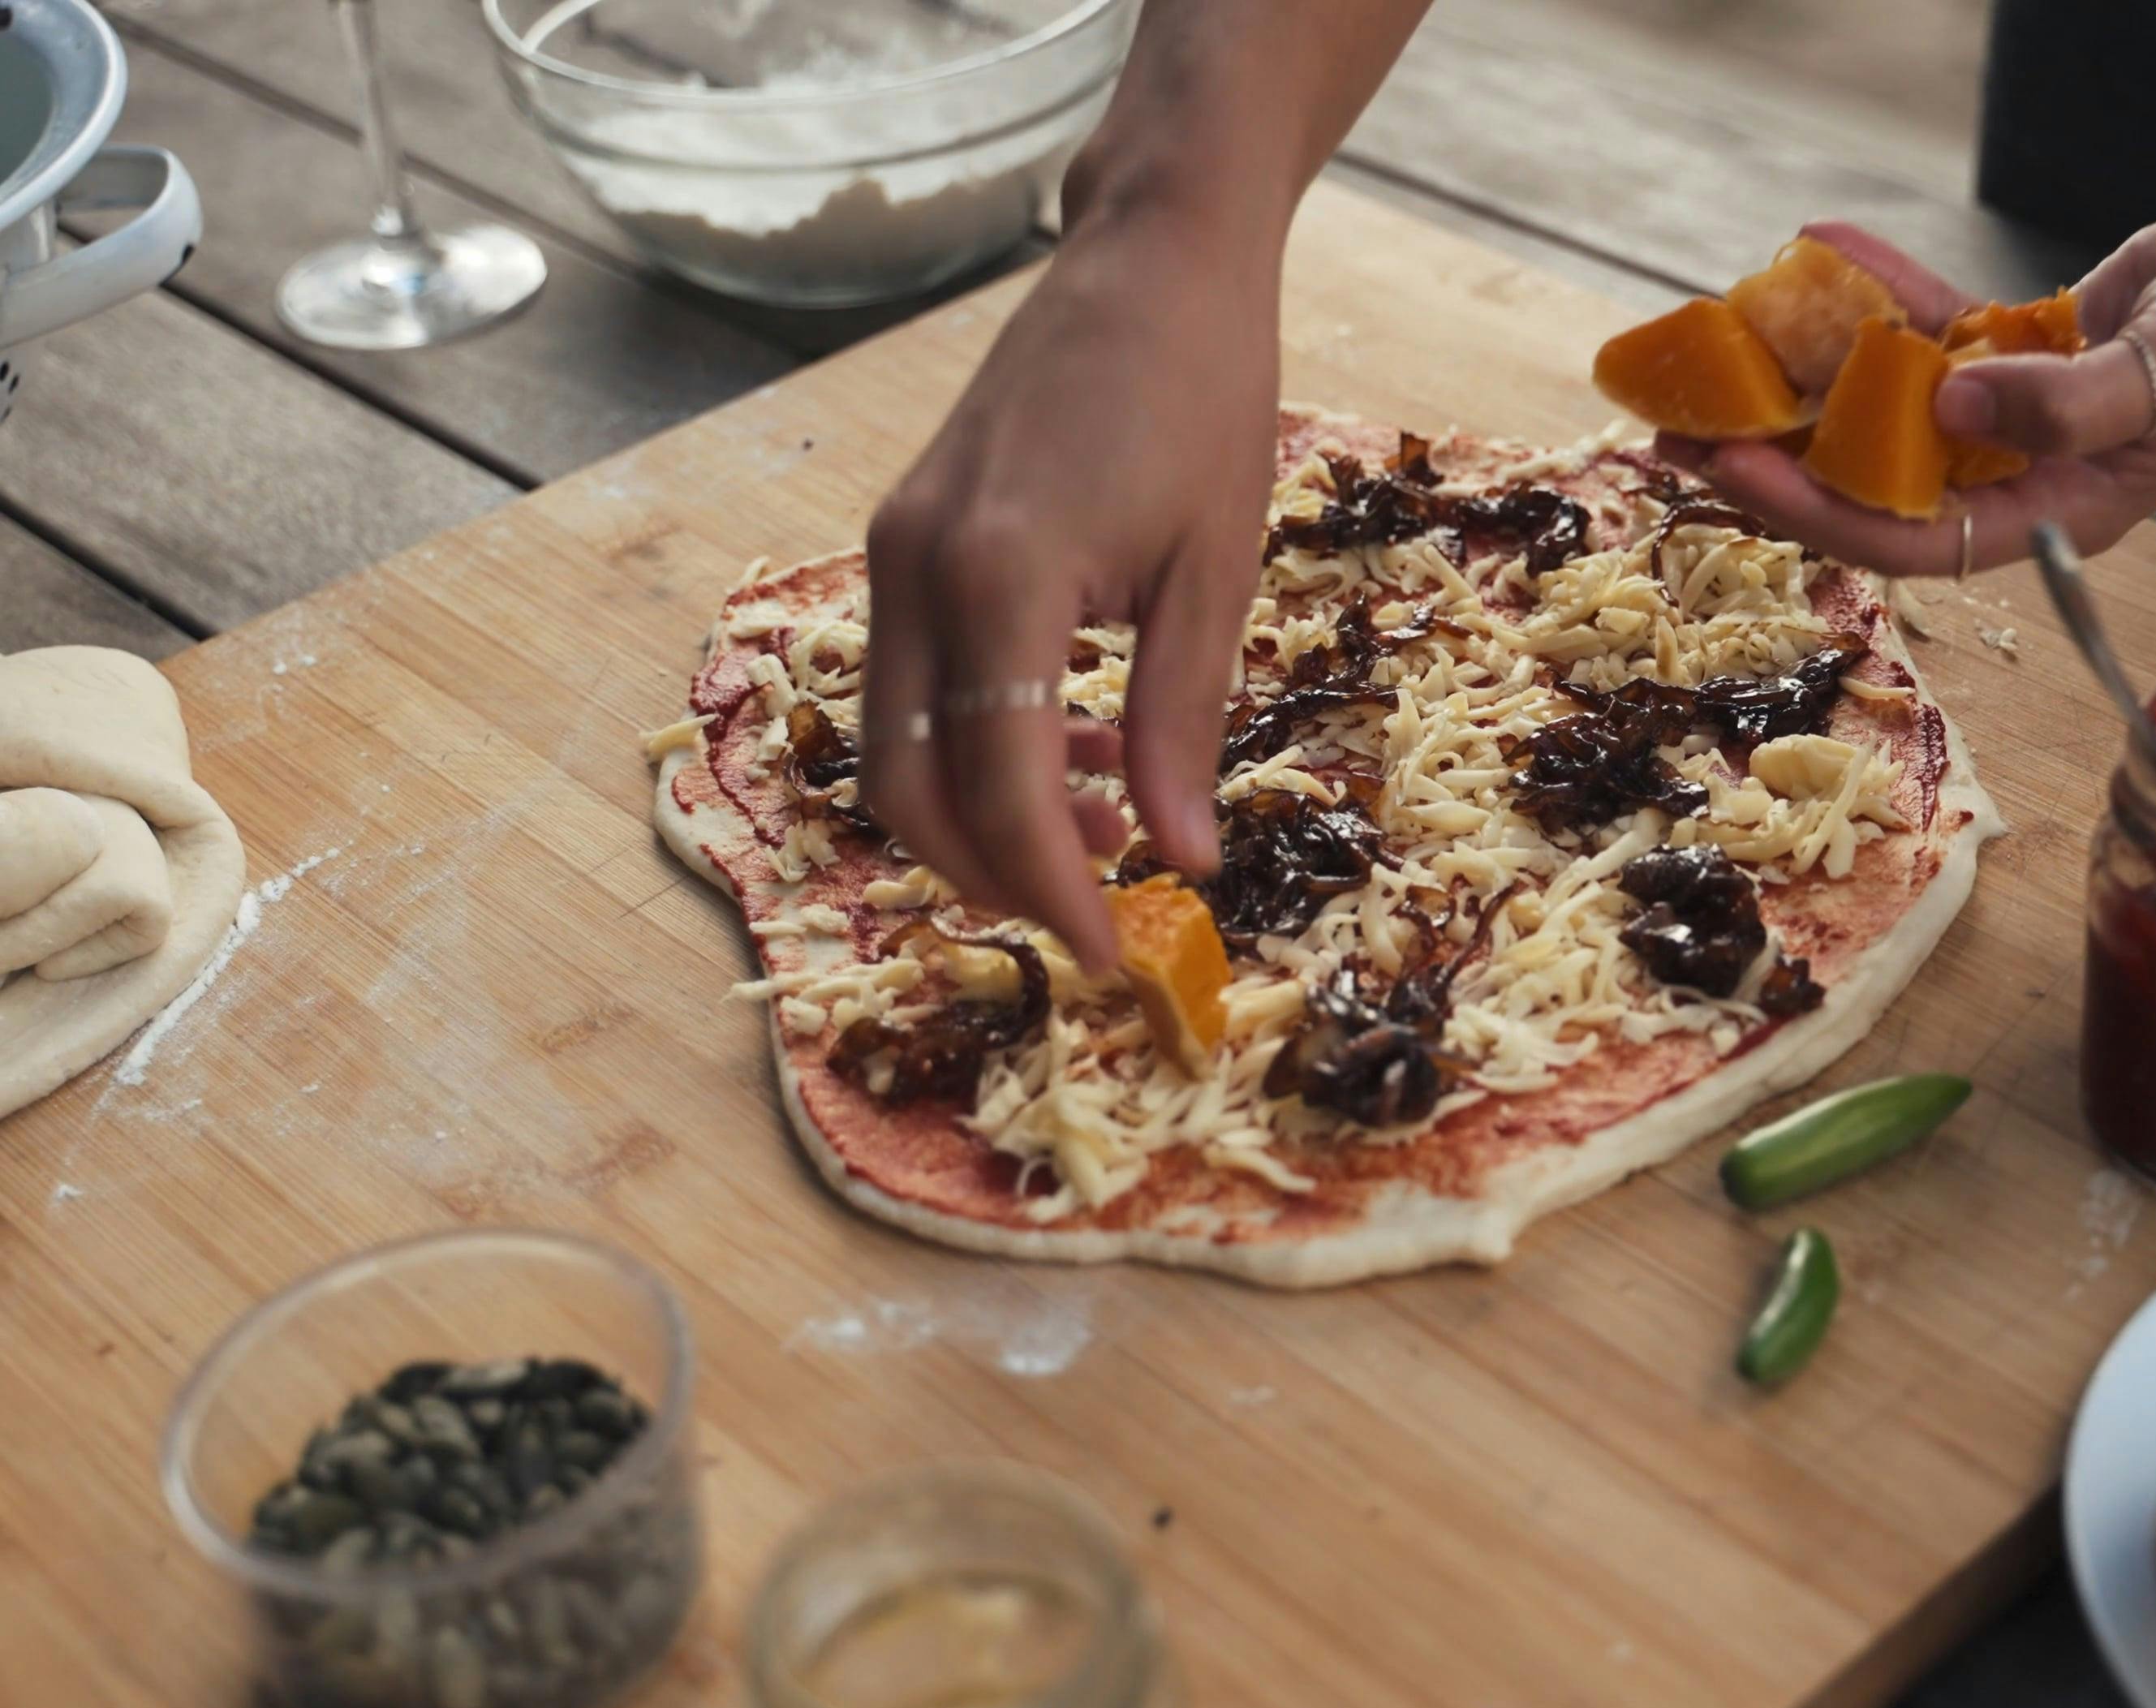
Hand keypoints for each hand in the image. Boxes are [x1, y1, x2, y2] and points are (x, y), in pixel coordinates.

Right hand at [862, 196, 1281, 971]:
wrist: (1153, 259)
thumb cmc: (1205, 394)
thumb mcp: (1216, 574)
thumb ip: (1182, 725)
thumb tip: (1185, 862)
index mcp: (1000, 576)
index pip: (998, 791)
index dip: (1052, 894)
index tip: (1113, 954)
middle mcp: (918, 566)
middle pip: (907, 787)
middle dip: (995, 874)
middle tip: (1100, 910)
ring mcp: (896, 547)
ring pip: (893, 742)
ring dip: (984, 813)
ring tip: (1111, 830)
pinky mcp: (906, 535)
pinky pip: (912, 679)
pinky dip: (978, 742)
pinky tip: (1081, 752)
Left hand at [1671, 198, 2155, 571]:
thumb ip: (2062, 408)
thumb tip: (1948, 412)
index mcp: (2056, 519)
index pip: (1909, 540)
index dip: (1812, 513)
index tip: (1730, 466)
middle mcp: (2021, 479)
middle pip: (1870, 484)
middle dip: (1773, 458)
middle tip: (1673, 420)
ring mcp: (2013, 417)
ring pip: (1883, 409)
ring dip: (1805, 377)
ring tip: (1715, 345)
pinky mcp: (2016, 350)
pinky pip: (1923, 333)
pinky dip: (1874, 296)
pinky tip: (1816, 250)